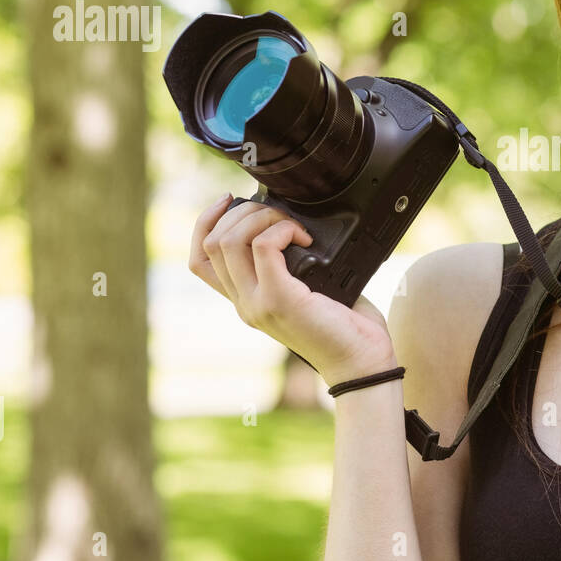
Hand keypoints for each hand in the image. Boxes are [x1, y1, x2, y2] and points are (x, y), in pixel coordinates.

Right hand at [188, 194, 396, 385]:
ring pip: (230, 241)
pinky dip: (283, 229)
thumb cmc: (344, 323)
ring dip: (262, 217)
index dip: (205, 223)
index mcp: (246, 299)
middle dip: (243, 212)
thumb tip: (291, 222)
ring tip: (291, 224)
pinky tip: (305, 238)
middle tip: (278, 212)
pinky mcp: (280, 300)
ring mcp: (258, 303)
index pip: (199, 260)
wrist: (361, 360)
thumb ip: (289, 264)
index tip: (229, 200)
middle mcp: (245, 303)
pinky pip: (264, 246)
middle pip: (212, 244)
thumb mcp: (307, 289)